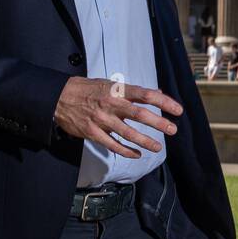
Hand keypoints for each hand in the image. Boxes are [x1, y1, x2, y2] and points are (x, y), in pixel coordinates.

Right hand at [53, 77, 180, 158]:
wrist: (60, 98)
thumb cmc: (88, 89)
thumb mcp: (110, 84)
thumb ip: (132, 92)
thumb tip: (157, 93)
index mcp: (117, 90)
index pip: (146, 95)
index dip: (164, 102)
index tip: (177, 110)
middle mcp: (111, 104)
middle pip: (140, 115)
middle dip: (158, 123)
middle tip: (172, 130)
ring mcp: (102, 120)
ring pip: (128, 133)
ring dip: (145, 141)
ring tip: (158, 147)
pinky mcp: (93, 133)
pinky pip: (113, 145)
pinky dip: (126, 151)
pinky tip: (137, 154)